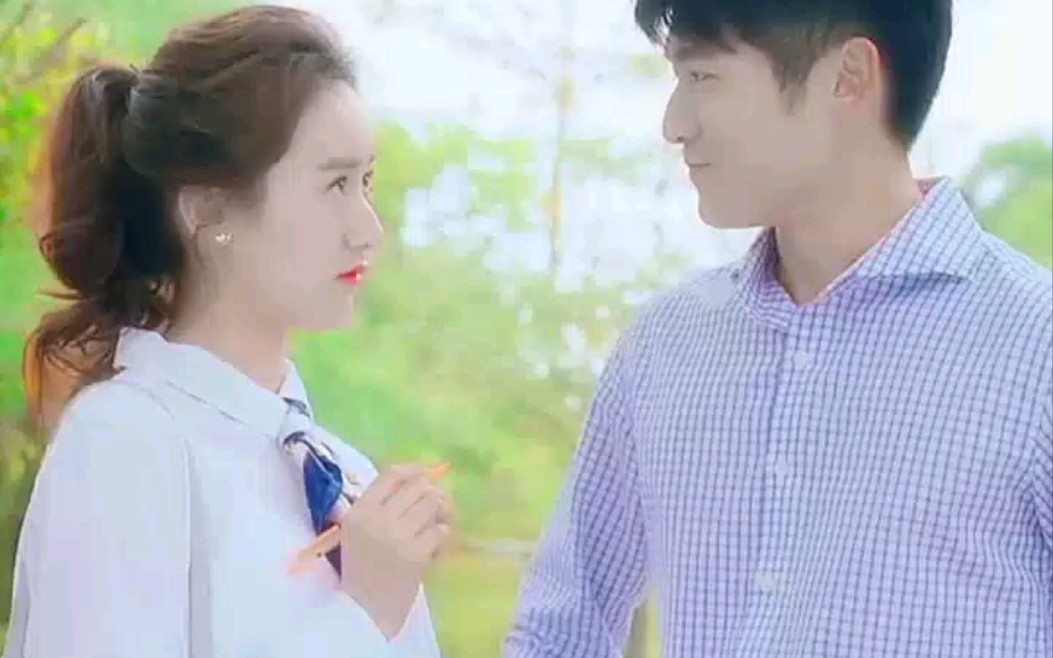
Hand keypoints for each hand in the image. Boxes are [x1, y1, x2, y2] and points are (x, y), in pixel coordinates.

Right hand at [337, 464, 454, 638]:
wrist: (363, 611)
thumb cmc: (360, 570)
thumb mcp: (355, 533)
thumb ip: (377, 507)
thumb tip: (417, 479)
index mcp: (359, 512)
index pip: (391, 475)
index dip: (413, 470)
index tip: (426, 474)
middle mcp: (377, 519)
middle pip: (417, 487)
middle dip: (433, 492)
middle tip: (439, 503)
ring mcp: (398, 536)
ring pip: (432, 505)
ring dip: (441, 512)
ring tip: (440, 522)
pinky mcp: (416, 555)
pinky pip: (440, 531)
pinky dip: (442, 536)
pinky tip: (435, 545)